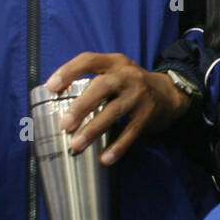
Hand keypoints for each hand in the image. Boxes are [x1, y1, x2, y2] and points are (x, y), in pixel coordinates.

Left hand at [45, 53, 191, 165]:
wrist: (168, 93)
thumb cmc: (129, 85)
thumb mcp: (114, 73)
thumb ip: (92, 81)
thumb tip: (54, 101)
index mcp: (113, 63)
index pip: (88, 60)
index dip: (68, 71)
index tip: (51, 87)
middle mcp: (127, 75)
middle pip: (102, 87)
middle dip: (82, 105)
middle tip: (65, 124)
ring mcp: (139, 95)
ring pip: (115, 111)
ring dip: (94, 129)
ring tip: (76, 145)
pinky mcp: (147, 114)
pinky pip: (131, 131)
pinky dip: (118, 146)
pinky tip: (105, 159)